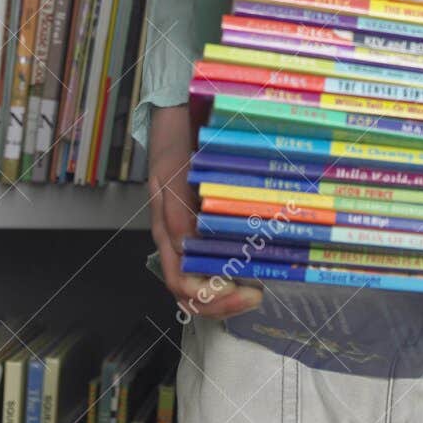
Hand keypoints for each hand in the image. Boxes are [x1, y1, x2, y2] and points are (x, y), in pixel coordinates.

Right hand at [148, 104, 263, 319]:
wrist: (177, 118)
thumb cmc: (173, 145)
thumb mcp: (172, 172)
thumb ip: (176, 209)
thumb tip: (186, 246)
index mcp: (166, 234)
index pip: (182, 285)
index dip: (212, 298)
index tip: (244, 293)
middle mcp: (176, 241)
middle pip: (192, 293)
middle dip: (224, 304)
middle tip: (256, 296)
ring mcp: (188, 235)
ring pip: (203, 282)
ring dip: (228, 293)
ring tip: (256, 287)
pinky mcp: (202, 225)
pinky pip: (213, 260)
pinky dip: (232, 271)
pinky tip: (253, 266)